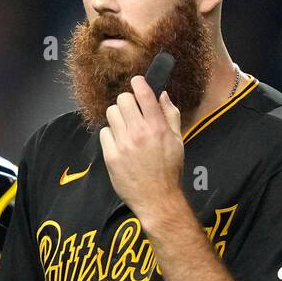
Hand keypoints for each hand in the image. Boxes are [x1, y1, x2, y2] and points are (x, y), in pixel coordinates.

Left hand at [98, 74, 183, 221]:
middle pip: (123, 100)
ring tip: (125, 127)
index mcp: (157, 127)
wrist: (157, 198)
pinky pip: (103, 132)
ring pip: (111, 113)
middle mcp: (139, 133)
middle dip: (127, 102)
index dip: (138, 83)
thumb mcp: (178, 140)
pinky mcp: (110, 156)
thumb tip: (161, 94)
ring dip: (118, 116)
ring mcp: (122, 145)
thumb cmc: (169, 170)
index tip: (136, 82)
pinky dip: (110, 134)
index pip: (144, 94)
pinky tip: (119, 142)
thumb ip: (170, 115)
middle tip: (131, 110)